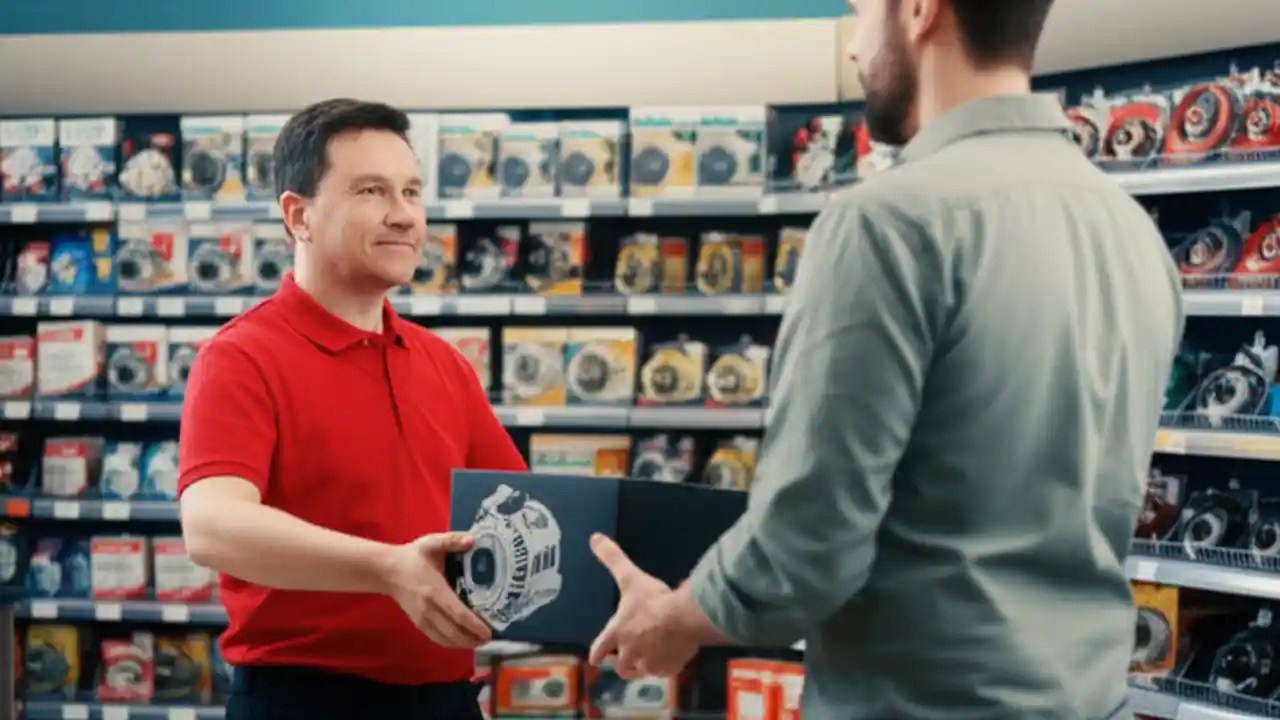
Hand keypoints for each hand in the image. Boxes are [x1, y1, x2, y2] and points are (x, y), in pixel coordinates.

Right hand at [382, 532, 492, 648]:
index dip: (475, 626)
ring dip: (463, 644)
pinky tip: (461, 641)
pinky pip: (436, 639)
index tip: (489, 632)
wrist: (386, 571)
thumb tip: (473, 540)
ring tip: (479, 641)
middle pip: (453, 632)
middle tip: (489, 638)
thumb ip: (452, 540)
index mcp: (435, 590)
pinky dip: (450, 644)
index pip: (458, 614)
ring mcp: (422, 618)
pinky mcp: (418, 623)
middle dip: (473, 639)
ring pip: (445, 639)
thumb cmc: (412, 557)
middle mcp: (429, 609)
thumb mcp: (432, 543)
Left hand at [588, 533, 699, 678]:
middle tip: (629, 660)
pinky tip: (671, 659)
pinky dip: (665, 667)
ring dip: (644, 666)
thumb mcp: (630, 577)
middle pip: (621, 666)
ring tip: (651, 660)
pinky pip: (663, 672)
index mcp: (618, 632)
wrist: (683, 619)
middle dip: (624, 664)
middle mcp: (629, 652)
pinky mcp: (668, 669)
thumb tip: (594, 538)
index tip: (595, 659)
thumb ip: (613, 558)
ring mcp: (648, 663)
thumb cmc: (654, 600)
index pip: (599, 649)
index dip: (597, 654)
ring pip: (642, 671)